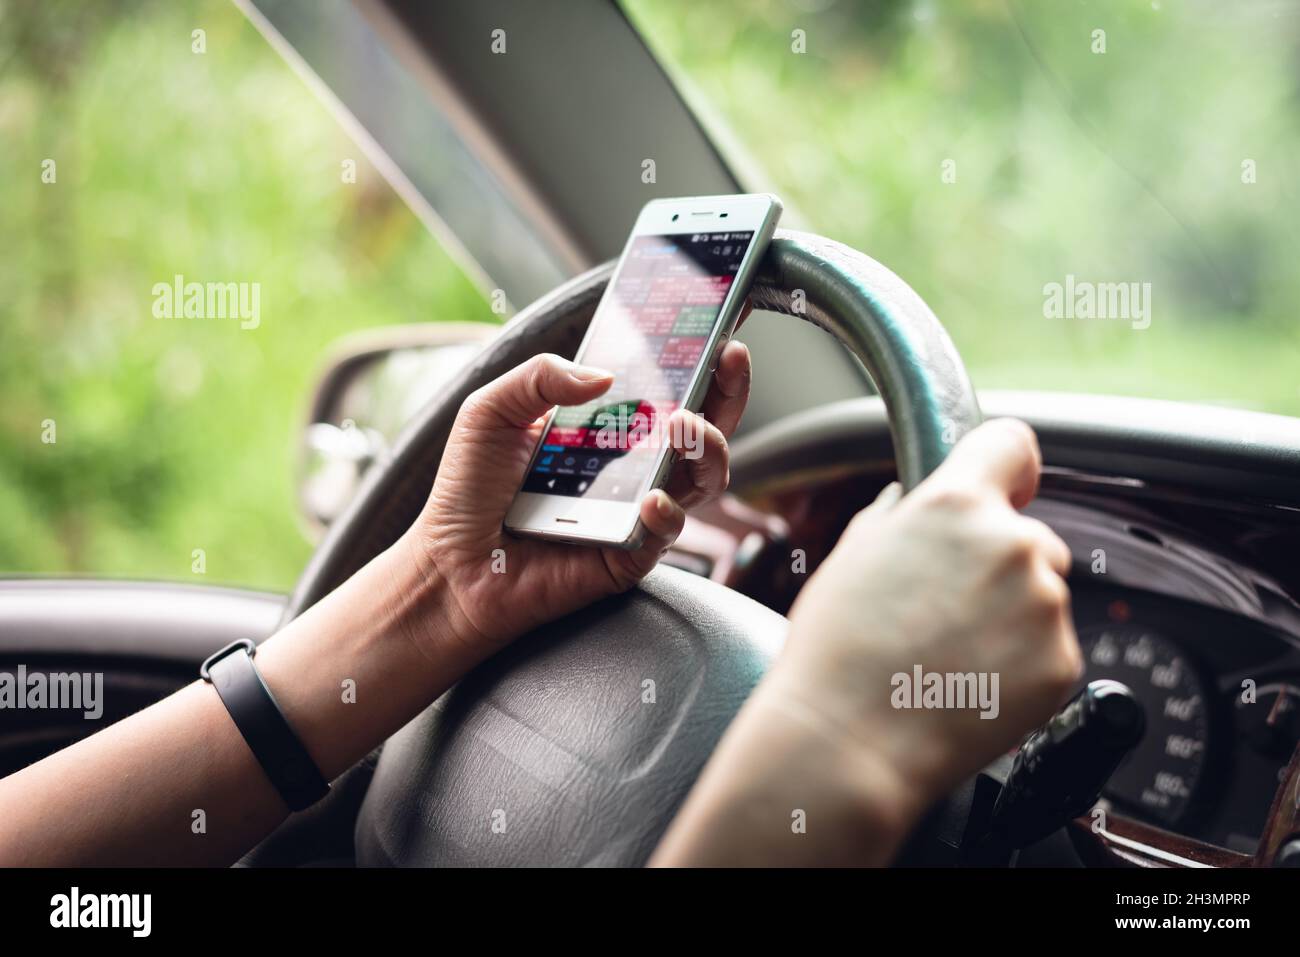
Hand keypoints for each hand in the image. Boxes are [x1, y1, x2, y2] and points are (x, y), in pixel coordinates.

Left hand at [404, 330, 752, 663]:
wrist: (450, 565)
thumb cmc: (469, 490)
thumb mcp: (491, 411)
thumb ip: (539, 377)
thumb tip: (603, 376)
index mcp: (607, 426)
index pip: (666, 387)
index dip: (700, 357)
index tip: (721, 321)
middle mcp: (632, 465)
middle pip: (703, 427)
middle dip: (728, 390)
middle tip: (728, 358)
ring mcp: (636, 510)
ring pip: (703, 478)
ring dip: (709, 447)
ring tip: (686, 426)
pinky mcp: (628, 554)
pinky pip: (667, 533)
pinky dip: (669, 513)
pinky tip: (651, 498)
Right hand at [653, 418, 1081, 865]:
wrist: (848, 739)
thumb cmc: (837, 649)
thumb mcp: (853, 553)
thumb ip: (903, 516)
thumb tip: (918, 506)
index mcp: (955, 505)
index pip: (1013, 445)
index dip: (1008, 467)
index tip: (1006, 486)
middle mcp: (1011, 544)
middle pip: (1029, 535)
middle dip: (997, 564)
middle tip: (944, 605)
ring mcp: (1044, 605)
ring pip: (1041, 594)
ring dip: (1010, 614)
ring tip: (949, 652)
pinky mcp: (1062, 662)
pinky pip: (1049, 648)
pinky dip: (1020, 663)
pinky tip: (968, 680)